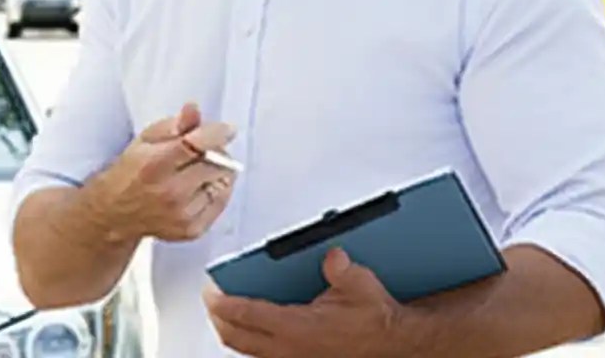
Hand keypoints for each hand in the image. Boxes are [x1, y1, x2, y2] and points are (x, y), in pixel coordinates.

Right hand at [90, 103, 236, 242]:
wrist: (115, 213)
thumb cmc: (131, 172)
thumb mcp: (144, 140)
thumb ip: (172, 125)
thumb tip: (194, 110)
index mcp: (155, 165)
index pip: (197, 145)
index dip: (217, 133)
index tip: (227, 129)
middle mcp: (171, 192)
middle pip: (216, 164)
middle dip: (216, 151)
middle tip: (204, 150)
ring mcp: (183, 214)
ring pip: (222, 183)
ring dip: (216, 172)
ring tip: (197, 171)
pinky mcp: (192, 229)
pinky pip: (221, 202)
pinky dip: (215, 191)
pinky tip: (198, 188)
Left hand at [204, 248, 412, 357]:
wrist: (395, 344)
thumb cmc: (376, 319)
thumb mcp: (360, 284)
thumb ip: (340, 268)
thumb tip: (330, 256)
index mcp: (298, 328)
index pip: (246, 316)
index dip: (222, 304)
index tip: (210, 292)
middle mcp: (291, 349)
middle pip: (236, 338)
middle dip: (218, 318)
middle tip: (212, 300)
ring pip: (247, 351)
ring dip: (232, 333)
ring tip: (225, 314)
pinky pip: (263, 357)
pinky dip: (251, 343)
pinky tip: (252, 330)